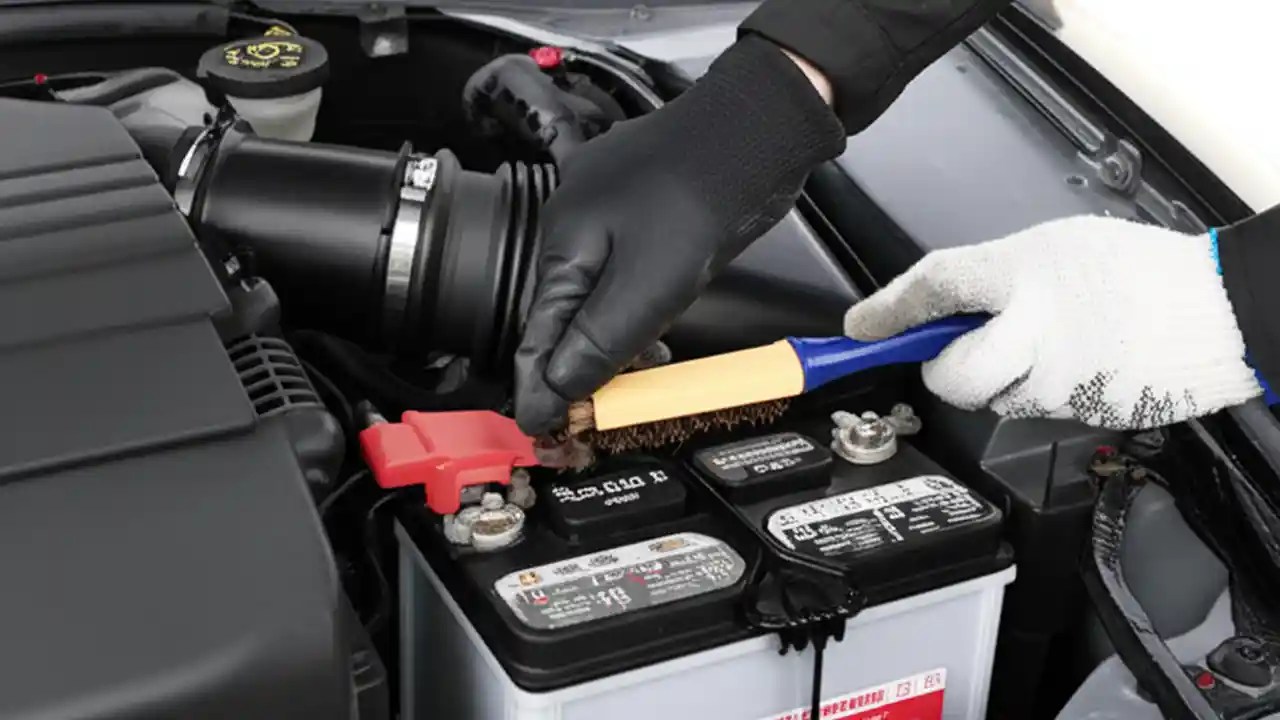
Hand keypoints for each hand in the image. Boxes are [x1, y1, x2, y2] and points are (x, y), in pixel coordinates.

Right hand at [514, 36, 845, 435]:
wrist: (754, 130)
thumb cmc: (702, 194)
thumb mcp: (649, 286)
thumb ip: (599, 340)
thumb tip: (556, 387)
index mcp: (564, 245)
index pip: (538, 335)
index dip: (539, 387)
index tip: (539, 426)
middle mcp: (575, 225)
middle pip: (563, 314)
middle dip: (577, 366)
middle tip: (593, 414)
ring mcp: (607, 211)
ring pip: (594, 293)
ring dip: (610, 338)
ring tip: (638, 373)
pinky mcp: (641, 206)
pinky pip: (621, 269)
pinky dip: (630, 306)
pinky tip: (654, 321)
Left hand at [843, 216, 1260, 428]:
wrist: (1227, 311)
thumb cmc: (1146, 271)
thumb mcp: (1059, 245)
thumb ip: (999, 276)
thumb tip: (951, 302)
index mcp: (1026, 274)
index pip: (935, 285)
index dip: (888, 310)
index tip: (859, 328)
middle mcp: (1037, 332)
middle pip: (952, 377)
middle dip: (944, 371)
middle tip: (954, 352)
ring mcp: (1062, 381)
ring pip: (996, 400)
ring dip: (1001, 381)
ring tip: (1044, 344)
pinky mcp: (1084, 414)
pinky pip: (1037, 411)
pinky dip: (1041, 392)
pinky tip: (1075, 363)